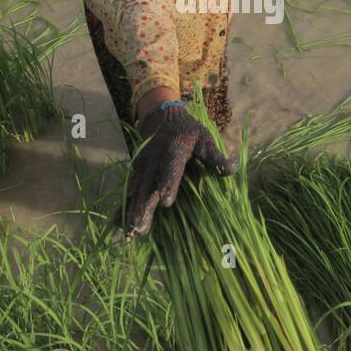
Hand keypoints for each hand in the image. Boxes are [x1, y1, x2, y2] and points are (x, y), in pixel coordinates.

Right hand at [117, 102, 235, 237]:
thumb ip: (215, 157)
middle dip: (144, 206)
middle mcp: (155, 160)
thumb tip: (232, 170)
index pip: (171, 168)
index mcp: (174, 150)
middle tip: (139, 226)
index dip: (168, 184)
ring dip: (132, 211)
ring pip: (137, 191)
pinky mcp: (137, 173)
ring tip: (129, 231)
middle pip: (149, 185)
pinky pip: (131, 191)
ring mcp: (143, 167)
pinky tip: (119, 226)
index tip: (166, 202)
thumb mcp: (205, 140)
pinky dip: (125, 207)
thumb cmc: (191, 134)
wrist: (167, 119)